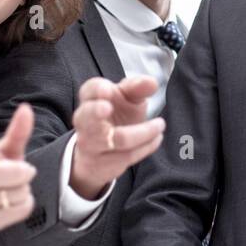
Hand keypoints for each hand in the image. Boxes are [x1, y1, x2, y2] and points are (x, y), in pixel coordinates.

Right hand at [0, 103, 37, 231]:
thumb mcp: (5, 149)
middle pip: (13, 174)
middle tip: (23, 171)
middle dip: (24, 171)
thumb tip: (26, 108)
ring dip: (24, 189)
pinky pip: (21, 210)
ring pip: (19, 193)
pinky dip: (26, 204)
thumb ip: (17, 131)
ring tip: (13, 187)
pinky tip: (16, 200)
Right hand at [69, 75, 165, 198]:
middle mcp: (86, 121)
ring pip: (115, 140)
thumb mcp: (126, 98)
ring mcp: (92, 143)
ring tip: (159, 124)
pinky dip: (146, 146)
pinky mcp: (102, 163)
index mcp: (91, 98)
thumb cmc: (116, 116)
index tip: (108, 90)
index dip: (97, 90)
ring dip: (142, 133)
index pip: (90, 90)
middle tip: (108, 107)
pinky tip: (156, 138)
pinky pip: (126, 155)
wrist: (101, 151)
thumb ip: (137, 87)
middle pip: (87, 116)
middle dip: (95, 111)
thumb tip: (152, 82)